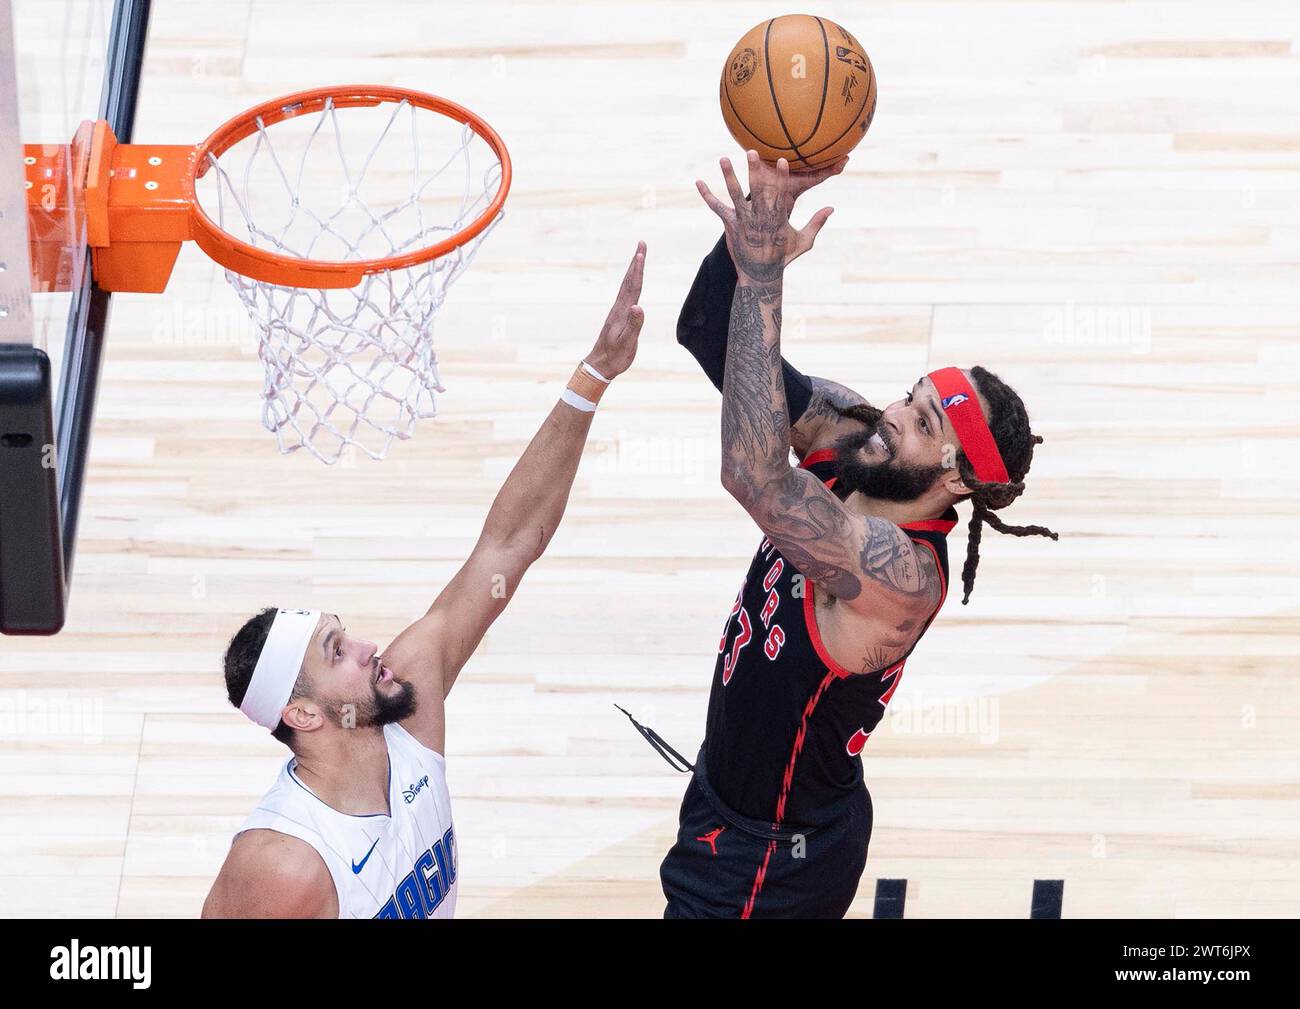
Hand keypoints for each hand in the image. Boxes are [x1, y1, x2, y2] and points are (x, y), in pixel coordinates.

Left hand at [585, 241, 645, 379]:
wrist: (600, 365)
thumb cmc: (615, 357)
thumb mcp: (627, 343)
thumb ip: (634, 325)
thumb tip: (638, 306)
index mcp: (622, 312)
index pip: (633, 287)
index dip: (638, 270)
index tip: (641, 253)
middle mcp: (619, 308)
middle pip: (629, 280)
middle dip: (636, 261)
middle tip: (642, 244)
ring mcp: (618, 311)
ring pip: (627, 285)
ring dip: (634, 269)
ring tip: (639, 256)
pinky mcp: (618, 316)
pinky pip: (626, 294)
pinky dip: (631, 282)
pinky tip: (632, 281)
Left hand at [697, 152, 833, 282]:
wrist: (760, 276)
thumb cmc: (783, 257)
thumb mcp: (803, 242)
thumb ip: (817, 223)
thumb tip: (832, 208)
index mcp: (777, 219)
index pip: (780, 194)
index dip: (781, 177)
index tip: (782, 160)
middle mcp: (759, 218)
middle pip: (756, 191)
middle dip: (754, 171)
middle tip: (750, 151)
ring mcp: (743, 221)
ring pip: (735, 195)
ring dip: (729, 177)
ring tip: (723, 159)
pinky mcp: (730, 226)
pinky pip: (716, 208)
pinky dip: (707, 195)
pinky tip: (698, 182)